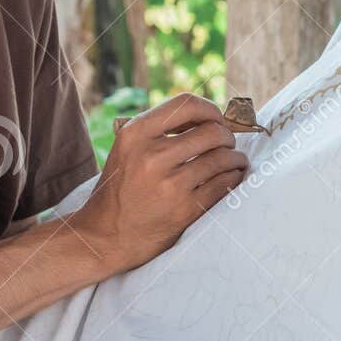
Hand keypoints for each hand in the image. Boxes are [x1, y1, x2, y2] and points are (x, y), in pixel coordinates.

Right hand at [70, 93, 248, 274]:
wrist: (105, 235)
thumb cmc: (120, 189)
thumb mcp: (127, 149)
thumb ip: (158, 131)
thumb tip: (208, 117)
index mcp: (135, 134)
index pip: (186, 104)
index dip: (210, 109)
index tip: (216, 119)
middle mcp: (152, 156)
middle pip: (211, 131)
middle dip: (227, 136)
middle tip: (227, 143)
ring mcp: (170, 184)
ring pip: (222, 158)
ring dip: (235, 157)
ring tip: (235, 160)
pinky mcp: (185, 210)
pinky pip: (224, 183)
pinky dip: (234, 177)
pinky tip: (232, 176)